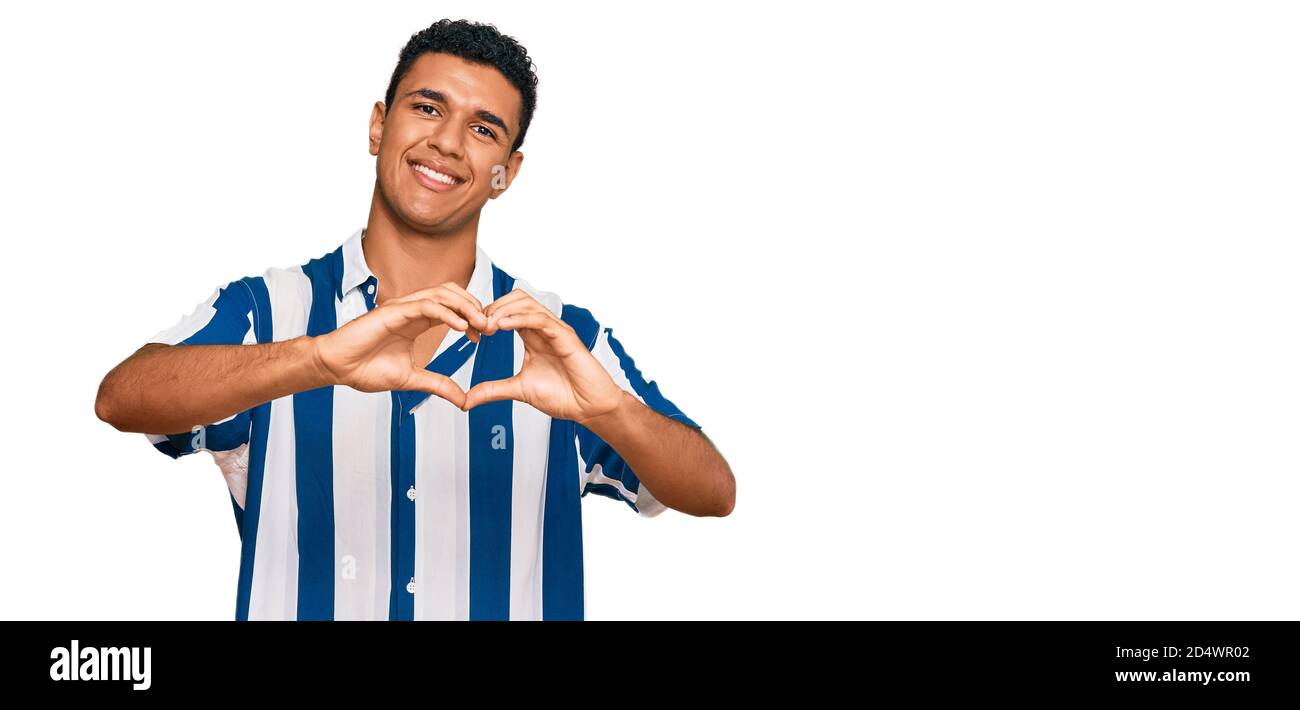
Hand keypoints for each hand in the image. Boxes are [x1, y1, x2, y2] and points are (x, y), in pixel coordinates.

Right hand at [311, 282, 490, 408]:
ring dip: (465, 306)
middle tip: (490, 327)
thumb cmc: (365, 368)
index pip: (453, 309)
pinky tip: (461, 327)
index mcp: (418, 321)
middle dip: (474, 306)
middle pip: (453, 294)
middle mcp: (412, 310)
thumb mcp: (412, 379)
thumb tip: (463, 400)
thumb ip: (439, 385)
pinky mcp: (392, 311)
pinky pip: (425, 305)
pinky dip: (446, 313)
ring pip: (442, 294)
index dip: (472, 318)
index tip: (485, 336)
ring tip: (481, 324)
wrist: (336, 367)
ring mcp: (403, 308)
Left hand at [463, 288, 623, 421]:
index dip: (487, 315)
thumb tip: (467, 399)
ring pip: (526, 302)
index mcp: (533, 336)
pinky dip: (520, 318)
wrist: (588, 407)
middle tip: (476, 325)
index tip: (470, 330)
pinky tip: (503, 325)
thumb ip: (494, 390)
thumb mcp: (519, 390)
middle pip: (515, 298)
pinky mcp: (565, 336)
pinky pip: (540, 318)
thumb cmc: (564, 396)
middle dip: (492, 307)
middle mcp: (544, 328)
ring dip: (503, 310)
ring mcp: (555, 330)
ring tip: (487, 325)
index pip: (507, 311)